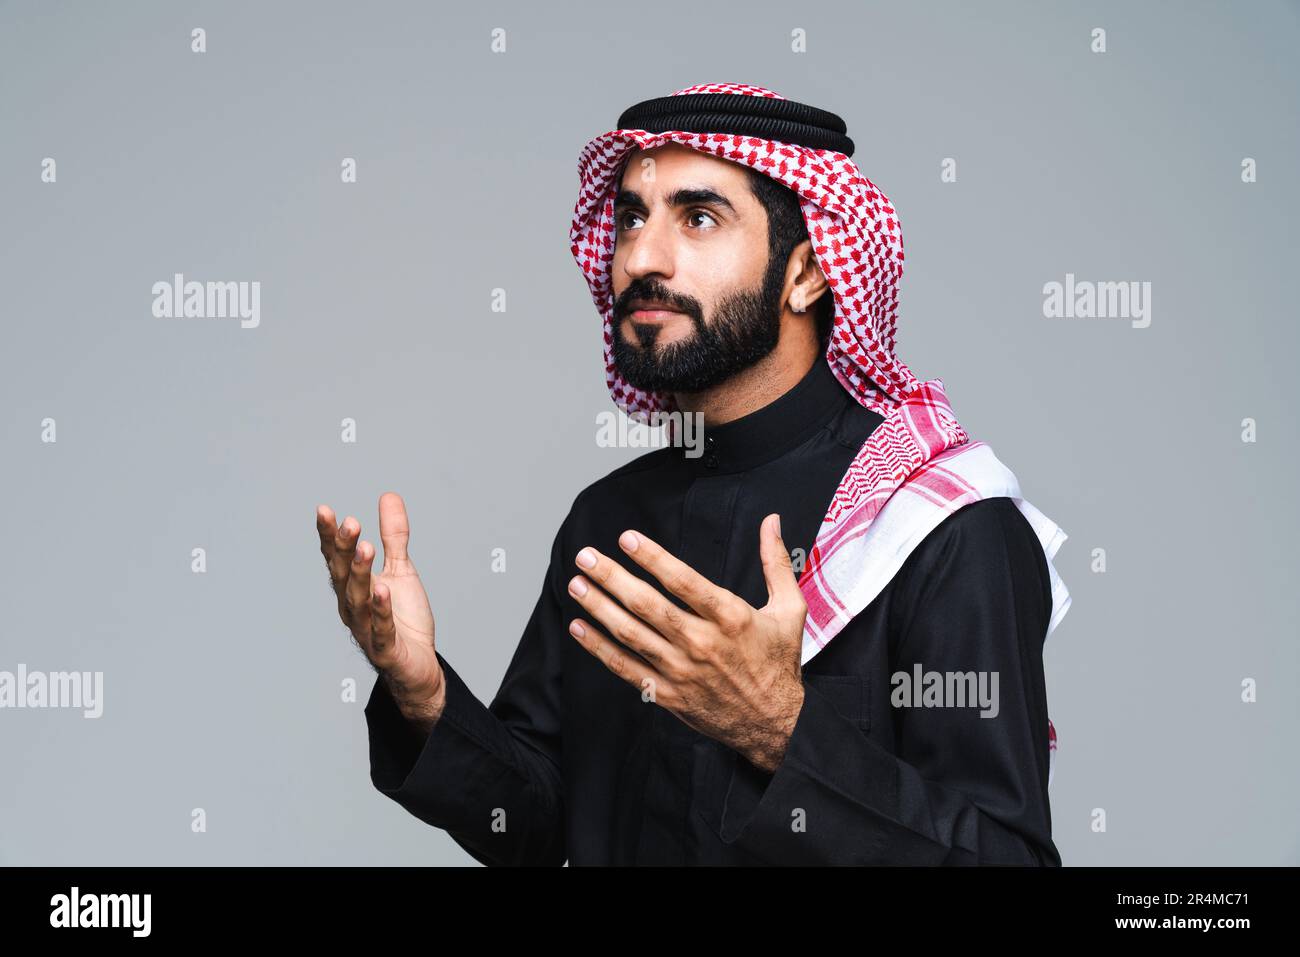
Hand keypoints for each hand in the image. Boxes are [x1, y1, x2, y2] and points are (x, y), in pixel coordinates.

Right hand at [316, 492, 443, 726]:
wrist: (417, 667)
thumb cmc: (403, 619)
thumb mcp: (401, 570)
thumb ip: (395, 536)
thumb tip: (389, 496)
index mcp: (352, 588)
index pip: (337, 558)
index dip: (330, 536)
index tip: (324, 510)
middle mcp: (352, 607)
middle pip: (342, 575)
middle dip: (342, 549)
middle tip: (349, 522)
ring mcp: (367, 629)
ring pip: (358, 599)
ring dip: (360, 573)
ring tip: (366, 547)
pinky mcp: (386, 649)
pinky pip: (381, 628)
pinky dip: (381, 609)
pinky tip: (383, 589)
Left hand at [565, 513, 806, 771]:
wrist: (776, 724)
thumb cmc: (779, 663)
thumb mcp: (790, 610)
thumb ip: (775, 562)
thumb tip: (771, 520)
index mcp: (731, 618)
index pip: (684, 582)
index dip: (653, 558)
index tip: (626, 538)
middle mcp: (702, 643)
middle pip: (648, 605)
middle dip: (612, 578)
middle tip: (586, 556)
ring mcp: (682, 671)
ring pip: (631, 635)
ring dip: (599, 607)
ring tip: (576, 584)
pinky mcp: (668, 695)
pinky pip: (626, 668)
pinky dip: (599, 648)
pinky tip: (579, 627)